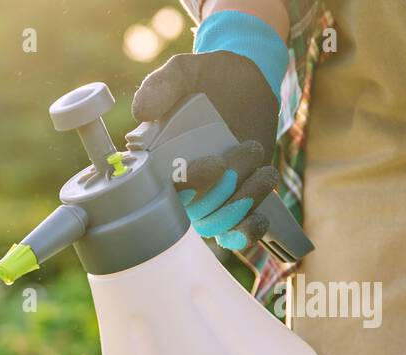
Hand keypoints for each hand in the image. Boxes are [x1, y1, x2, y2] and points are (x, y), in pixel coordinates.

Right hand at [132, 50, 280, 250]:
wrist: (245, 80)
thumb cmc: (208, 77)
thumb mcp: (184, 71)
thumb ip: (161, 85)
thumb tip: (141, 112)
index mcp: (159, 162)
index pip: (163, 192)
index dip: (188, 187)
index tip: (214, 164)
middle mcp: (181, 185)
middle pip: (196, 213)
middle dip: (226, 189)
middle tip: (248, 149)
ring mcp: (208, 195)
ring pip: (218, 224)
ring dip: (244, 204)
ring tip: (264, 170)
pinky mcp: (233, 199)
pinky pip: (234, 232)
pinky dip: (247, 230)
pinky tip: (259, 215)